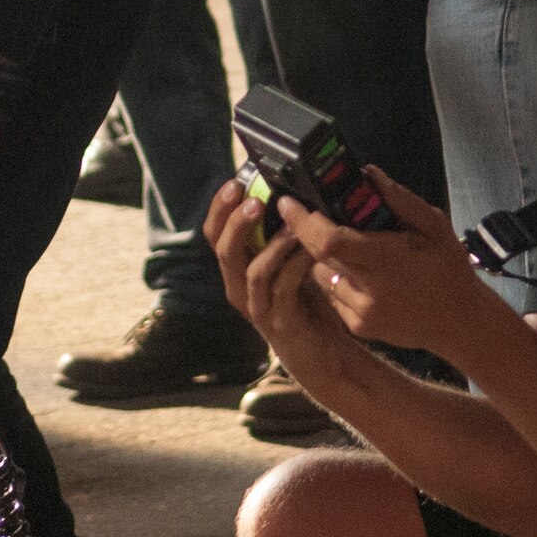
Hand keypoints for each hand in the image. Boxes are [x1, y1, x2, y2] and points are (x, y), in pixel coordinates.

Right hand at [206, 175, 365, 393]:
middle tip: (254, 200)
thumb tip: (286, 191)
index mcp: (237, 270)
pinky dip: (296, 266)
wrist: (322, 354)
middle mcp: (240, 289)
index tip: (234, 182)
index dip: (219, 208)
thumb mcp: (286, 264)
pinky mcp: (281, 322)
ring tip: (293, 225)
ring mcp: (258, 308)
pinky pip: (283, 289)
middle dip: (236, 222)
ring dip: (273, 244)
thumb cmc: (304, 303)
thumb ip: (279, 236)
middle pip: (224, 251)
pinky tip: (311, 250)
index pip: (214, 234)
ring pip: (252, 271)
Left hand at [278, 166, 507, 366]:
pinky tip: (361, 274)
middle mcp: (369, 290)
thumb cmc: (449, 268)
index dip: (304, 221)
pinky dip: (337, 278)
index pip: (331, 241)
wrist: (461, 323)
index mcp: (388, 261)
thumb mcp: (434, 225)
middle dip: (307, 233)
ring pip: (322, 275)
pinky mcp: (357, 326)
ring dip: (325, 256)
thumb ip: (399, 199)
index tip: (289, 202)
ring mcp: (361, 312)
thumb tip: (368, 174)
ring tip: (347, 246)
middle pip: (319, 256)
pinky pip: (332, 294)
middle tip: (305, 213)